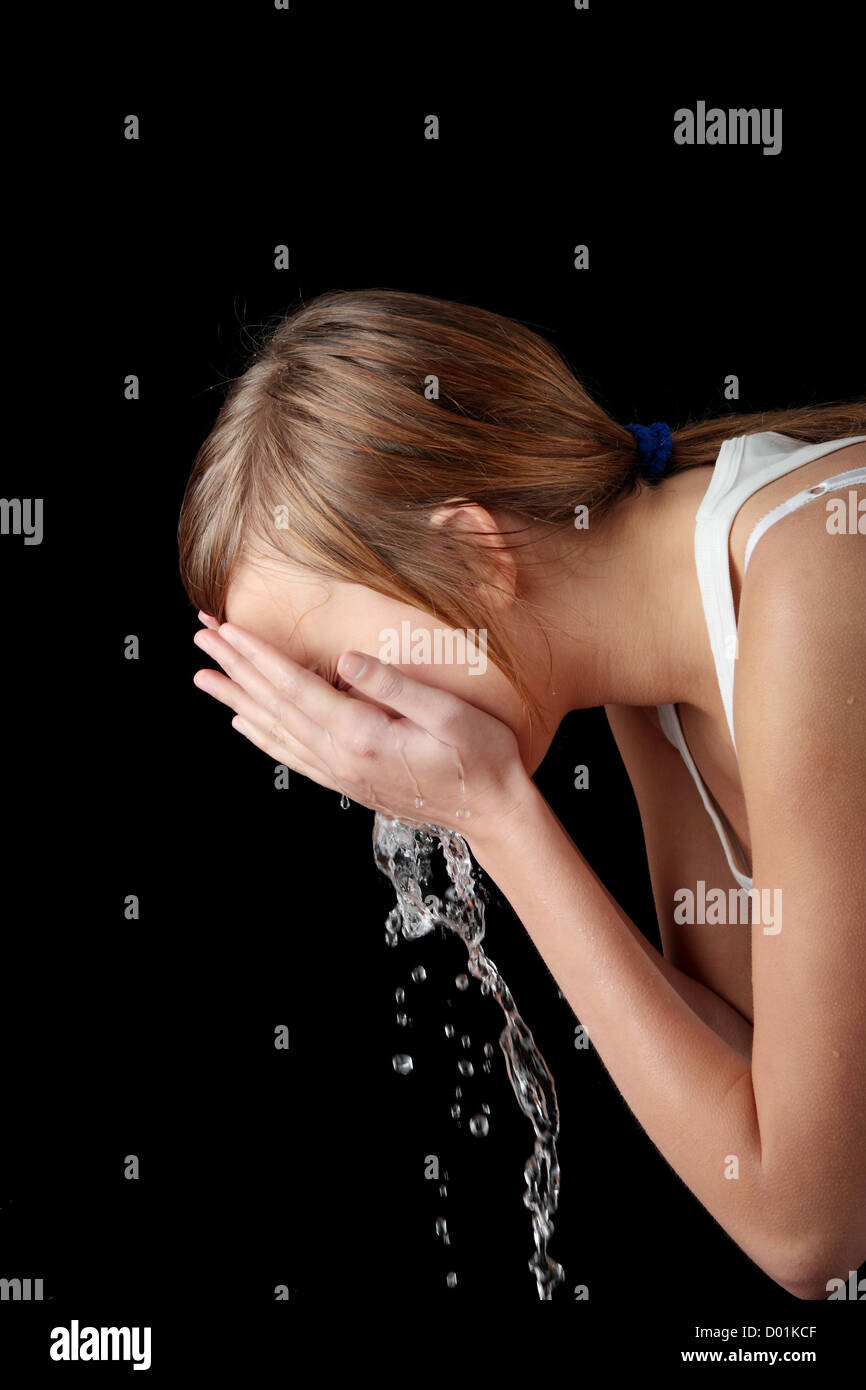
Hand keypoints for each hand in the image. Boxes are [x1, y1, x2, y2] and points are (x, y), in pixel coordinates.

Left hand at [191, 613, 535, 848]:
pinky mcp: (346, 779)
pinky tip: (243, 722)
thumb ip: (395, 685)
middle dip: (235, 668)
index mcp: (361, 735)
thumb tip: (346, 659)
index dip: (257, 655)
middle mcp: (340, 757)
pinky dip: (261, 734)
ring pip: (273, 730)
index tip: (226, 628)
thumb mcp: (449, 714)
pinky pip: (290, 754)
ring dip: (236, 699)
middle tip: (201, 638)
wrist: (491, 813)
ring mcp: (339, 772)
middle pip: (273, 704)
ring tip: (205, 677)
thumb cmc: (480, 757)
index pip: (294, 686)